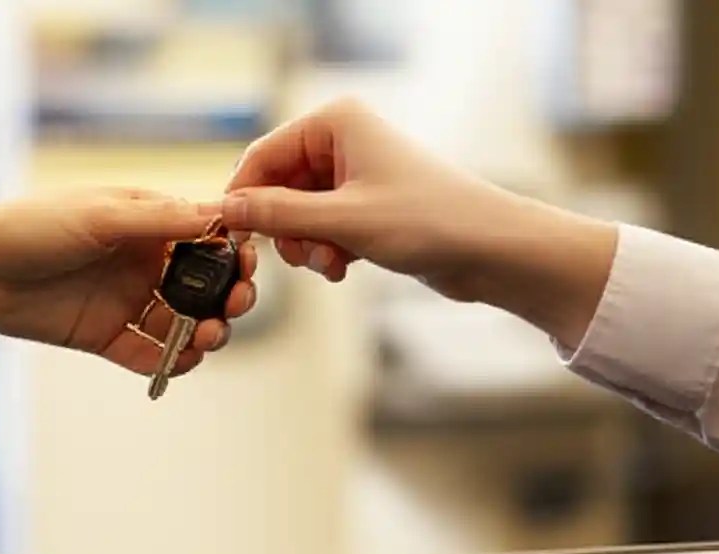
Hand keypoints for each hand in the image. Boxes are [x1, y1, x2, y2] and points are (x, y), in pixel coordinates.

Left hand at [0, 188, 256, 375]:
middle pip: (203, 284)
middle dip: (228, 296)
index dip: (233, 251)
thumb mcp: (99, 215)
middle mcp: (141, 261)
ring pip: (183, 322)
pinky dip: (170, 360)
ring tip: (210, 337)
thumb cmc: (29, 227)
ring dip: (207, 331)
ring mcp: (124, 300)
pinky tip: (183, 360)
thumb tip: (218, 215)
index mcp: (145, 222)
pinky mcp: (103, 335)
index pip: (206, 236)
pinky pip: (148, 352)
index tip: (246, 266)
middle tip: (235, 305)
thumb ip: (159, 220)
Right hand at [221, 98, 616, 345]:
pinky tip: (343, 266)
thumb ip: (278, 214)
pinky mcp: (365, 204)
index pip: (262, 155)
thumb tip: (226, 210)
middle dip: (284, 228)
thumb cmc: (429, 220)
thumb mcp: (342, 221)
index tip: (232, 236)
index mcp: (336, 121)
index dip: (243, 197)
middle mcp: (343, 139)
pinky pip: (320, 226)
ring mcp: (354, 173)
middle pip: (277, 186)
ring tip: (330, 262)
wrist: (491, 250)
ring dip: (305, 245)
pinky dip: (324, 249)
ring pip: (297, 212)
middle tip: (301, 255)